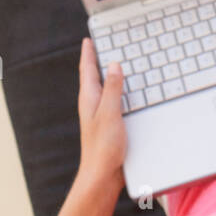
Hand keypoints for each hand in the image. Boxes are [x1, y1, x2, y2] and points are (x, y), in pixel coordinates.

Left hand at [77, 38, 126, 191]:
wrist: (103, 175)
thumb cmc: (103, 147)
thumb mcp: (110, 113)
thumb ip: (112, 89)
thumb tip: (113, 65)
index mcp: (89, 99)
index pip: (87, 70)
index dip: (89, 53)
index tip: (88, 39)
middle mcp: (93, 105)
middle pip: (94, 77)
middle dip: (97, 61)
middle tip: (100, 46)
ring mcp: (101, 115)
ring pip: (104, 89)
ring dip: (108, 75)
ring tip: (114, 63)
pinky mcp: (110, 125)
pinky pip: (114, 101)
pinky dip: (119, 91)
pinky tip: (127, 93)